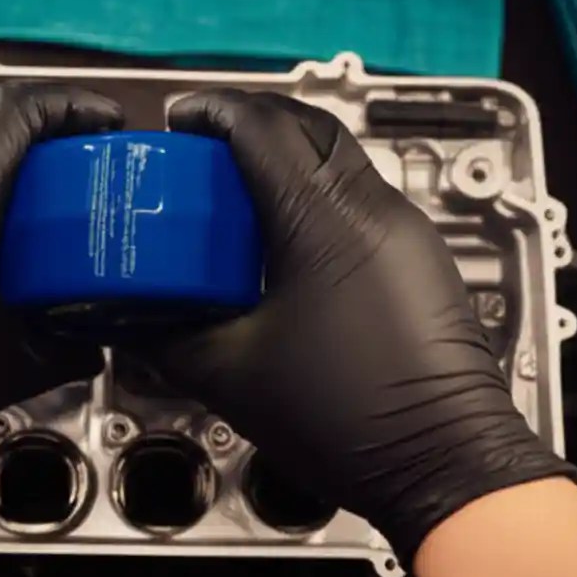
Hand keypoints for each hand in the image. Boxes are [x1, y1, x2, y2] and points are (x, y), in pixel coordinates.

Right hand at [133, 90, 576, 562]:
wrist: (445, 464)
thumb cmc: (345, 417)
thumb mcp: (231, 375)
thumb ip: (168, 336)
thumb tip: (131, 318)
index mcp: (325, 220)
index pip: (264, 126)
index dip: (213, 112)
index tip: (177, 122)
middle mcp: (375, 209)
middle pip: (308, 127)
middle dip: (249, 127)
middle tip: (199, 153)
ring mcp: (407, 231)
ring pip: (338, 160)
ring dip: (283, 161)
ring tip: (231, 196)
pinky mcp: (419, 259)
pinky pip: (359, 200)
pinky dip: (313, 197)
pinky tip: (279, 242)